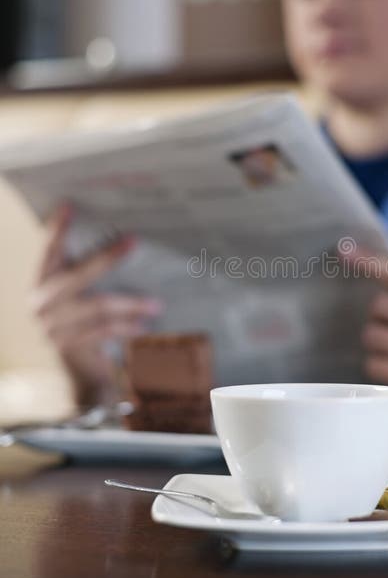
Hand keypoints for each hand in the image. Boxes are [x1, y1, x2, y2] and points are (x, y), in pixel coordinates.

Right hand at [30, 204, 162, 405]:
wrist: (80, 371)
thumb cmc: (85, 322)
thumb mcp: (80, 296)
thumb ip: (88, 271)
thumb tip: (125, 239)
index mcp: (42, 280)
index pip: (49, 250)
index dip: (58, 229)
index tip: (69, 206)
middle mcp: (41, 301)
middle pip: (78, 276)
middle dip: (107, 257)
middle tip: (133, 241)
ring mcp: (52, 326)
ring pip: (98, 307)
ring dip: (131, 304)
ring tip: (156, 303)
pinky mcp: (68, 346)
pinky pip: (103, 332)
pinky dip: (126, 328)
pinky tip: (145, 325)